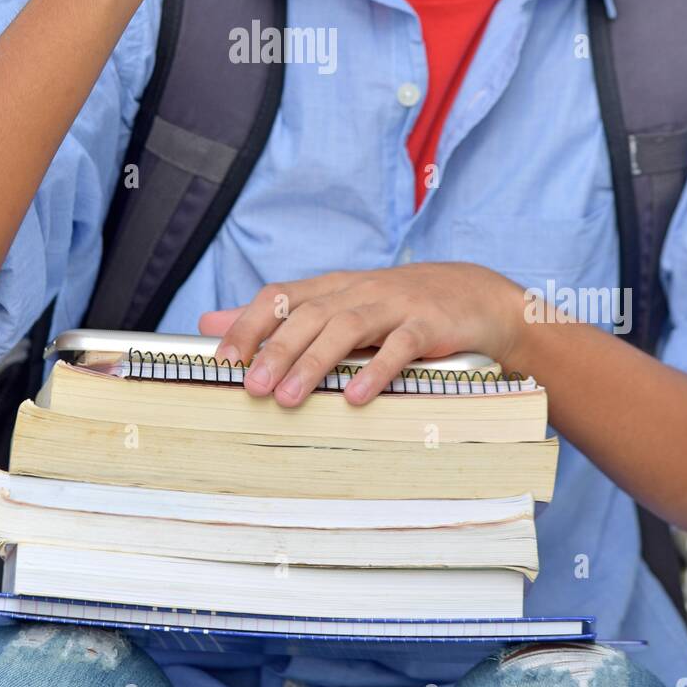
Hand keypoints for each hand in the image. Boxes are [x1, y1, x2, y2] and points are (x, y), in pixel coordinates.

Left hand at [197, 264, 525, 405]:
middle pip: (309, 315)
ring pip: (346, 328)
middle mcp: (358, 290)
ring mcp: (394, 305)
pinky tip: (355, 396)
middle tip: (251, 388)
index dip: (250, 324)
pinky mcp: (428, 325)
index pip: (280, 296)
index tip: (224, 359)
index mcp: (333, 287)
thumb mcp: (338, 305)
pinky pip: (399, 346)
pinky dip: (376, 370)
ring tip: (288, 398)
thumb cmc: (398, 307)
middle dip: (276, 351)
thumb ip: (279, 317)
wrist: (475, 296)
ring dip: (314, 363)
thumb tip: (210, 323)